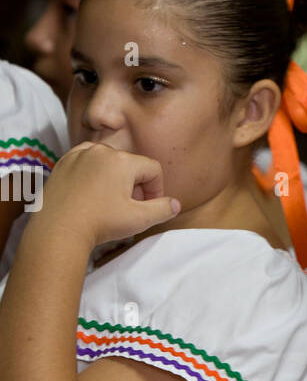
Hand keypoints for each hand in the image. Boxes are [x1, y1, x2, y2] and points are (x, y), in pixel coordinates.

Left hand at [42, 141, 179, 247]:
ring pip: (108, 162)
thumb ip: (162, 209)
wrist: (57, 230)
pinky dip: (93, 174)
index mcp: (123, 161)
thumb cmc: (100, 223)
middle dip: (135, 185)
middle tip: (129, 208)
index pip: (152, 169)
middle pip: (130, 165)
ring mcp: (79, 155)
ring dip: (114, 179)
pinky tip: (91, 194)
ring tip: (109, 202)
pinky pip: (86, 162)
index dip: (157, 189)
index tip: (149, 207)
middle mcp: (101, 151)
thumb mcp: (139, 219)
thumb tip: (176, 204)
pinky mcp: (63, 162)